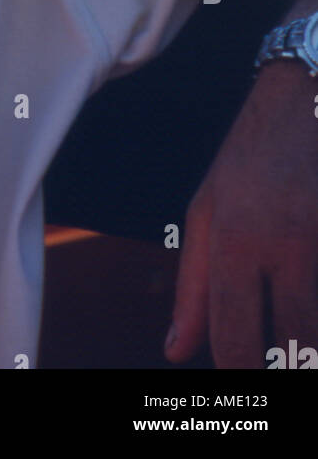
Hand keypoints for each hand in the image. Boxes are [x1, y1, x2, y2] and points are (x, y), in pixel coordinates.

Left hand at [165, 60, 317, 367]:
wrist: (305, 96)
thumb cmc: (249, 157)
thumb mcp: (205, 211)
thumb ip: (192, 286)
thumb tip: (177, 353)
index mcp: (234, 239)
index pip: (235, 339)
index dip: (239, 378)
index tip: (241, 384)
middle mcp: (283, 243)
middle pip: (297, 346)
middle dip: (289, 368)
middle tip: (279, 364)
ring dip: (310, 339)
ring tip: (295, 336)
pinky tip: (309, 309)